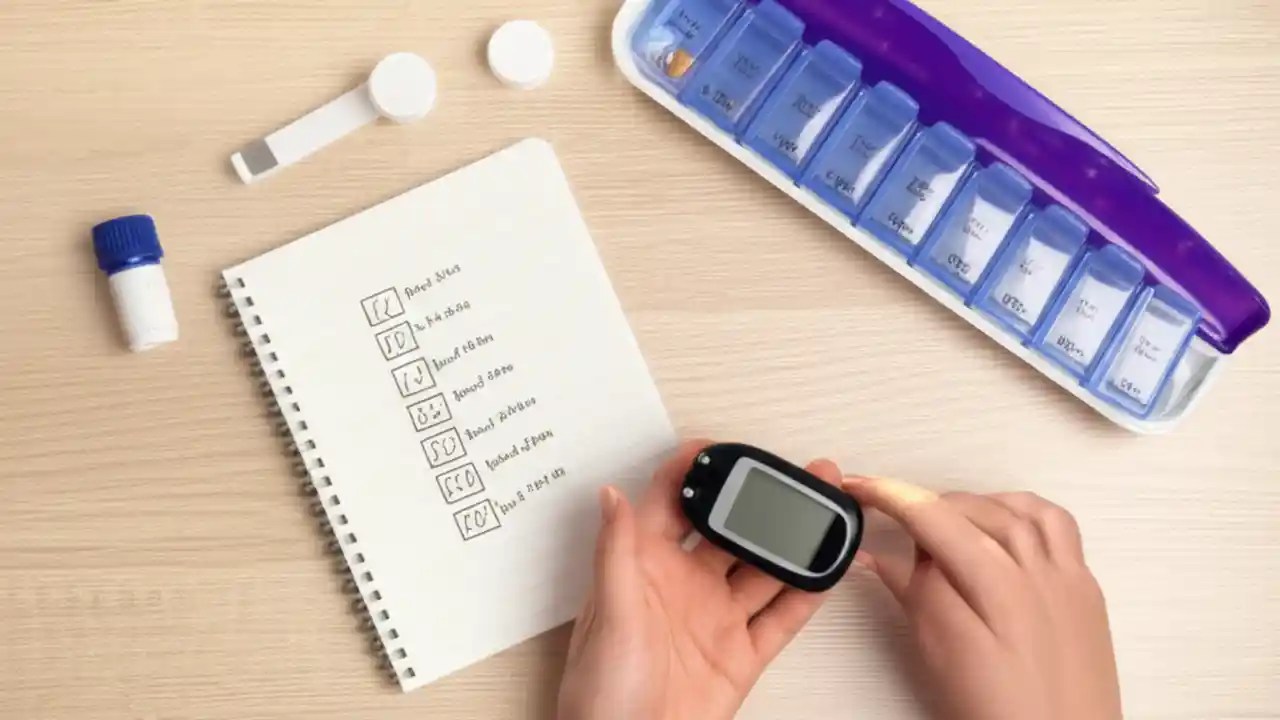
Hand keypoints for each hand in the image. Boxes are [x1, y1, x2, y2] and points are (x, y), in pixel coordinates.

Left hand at [557, 440, 843, 719]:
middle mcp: (684, 585)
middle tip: (802, 475)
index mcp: (644, 565)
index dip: (697, 470)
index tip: (725, 447)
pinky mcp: (739, 655)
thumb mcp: (605, 615)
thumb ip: (615, 552)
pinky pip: (781, 618)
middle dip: (764, 501)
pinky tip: (829, 569)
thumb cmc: (600, 694)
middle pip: (732, 530)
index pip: (673, 501)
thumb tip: (611, 493)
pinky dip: (808, 594)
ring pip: (764, 568)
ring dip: (794, 541)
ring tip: (828, 508)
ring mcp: (715, 619)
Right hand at [845, 477, 1121, 719]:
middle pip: (970, 510)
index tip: (861, 486)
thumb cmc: (1005, 715)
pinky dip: (1024, 510)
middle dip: (925, 507)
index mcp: (998, 586)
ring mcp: (1067, 576)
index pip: (931, 518)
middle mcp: (1037, 570)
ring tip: (944, 528)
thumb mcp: (942, 657)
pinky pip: (1058, 524)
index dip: (889, 495)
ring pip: (1013, 507)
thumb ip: (918, 594)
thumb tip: (883, 555)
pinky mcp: (1084, 588)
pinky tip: (1005, 523)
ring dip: (970, 504)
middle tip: (896, 534)